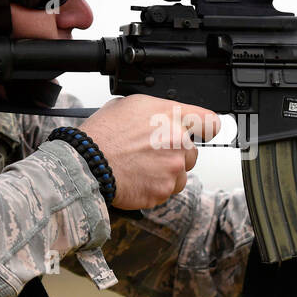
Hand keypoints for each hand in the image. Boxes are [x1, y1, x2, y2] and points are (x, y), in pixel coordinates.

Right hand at [82, 95, 221, 208]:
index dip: (206, 130)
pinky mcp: (164, 189)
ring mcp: (173, 167)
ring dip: (166, 174)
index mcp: (171, 115)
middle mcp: (177, 140)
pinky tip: (138, 179)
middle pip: (192, 153)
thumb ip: (156, 111)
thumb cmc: (102, 134)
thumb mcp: (129, 105)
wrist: (86, 162)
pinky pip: (167, 191)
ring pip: (180, 174)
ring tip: (141, 168)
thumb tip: (163, 116)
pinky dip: (155, 188)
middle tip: (151, 155)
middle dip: (176, 155)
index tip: (203, 134)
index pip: (209, 122)